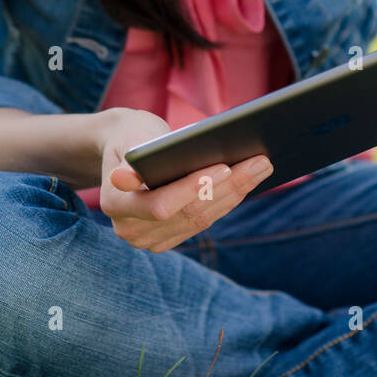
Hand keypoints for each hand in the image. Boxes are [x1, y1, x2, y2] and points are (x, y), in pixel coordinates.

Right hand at [98, 108, 273, 252]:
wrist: (126, 153)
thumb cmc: (132, 136)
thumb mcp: (131, 137)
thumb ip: (131, 158)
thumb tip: (123, 178)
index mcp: (114, 204)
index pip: (160, 205)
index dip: (194, 188)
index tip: (225, 167)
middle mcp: (129, 230)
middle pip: (189, 212)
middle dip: (229, 186)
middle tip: (261, 162)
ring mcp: (149, 240)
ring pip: (202, 219)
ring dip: (236, 193)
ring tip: (262, 167)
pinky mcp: (168, 240)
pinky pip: (203, 222)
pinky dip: (227, 200)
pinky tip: (248, 180)